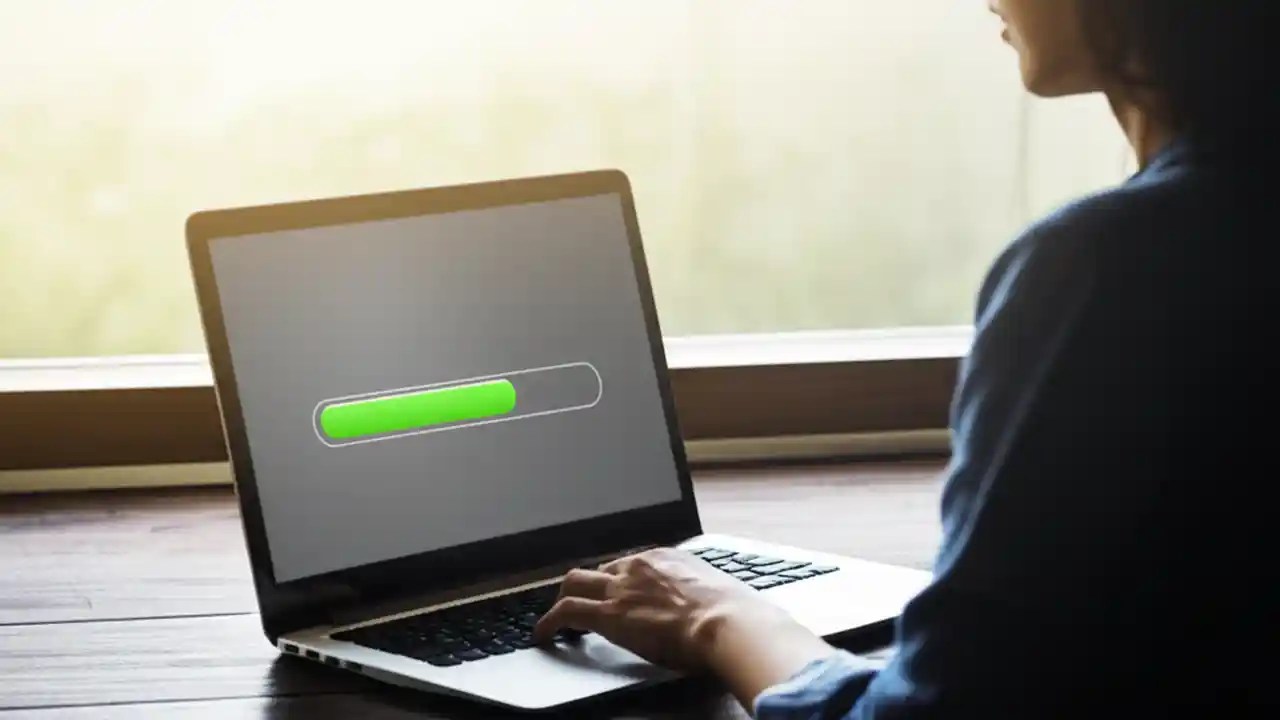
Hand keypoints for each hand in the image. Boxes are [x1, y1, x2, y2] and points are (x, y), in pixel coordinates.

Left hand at [532, 547, 807, 671]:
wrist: (727, 623)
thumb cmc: (735, 614)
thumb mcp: (720, 593)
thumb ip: (708, 596)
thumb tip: (723, 609)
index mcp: (666, 558)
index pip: (631, 565)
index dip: (621, 582)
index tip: (620, 594)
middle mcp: (639, 566)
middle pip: (600, 569)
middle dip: (589, 585)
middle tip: (585, 602)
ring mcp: (621, 588)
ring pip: (575, 582)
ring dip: (564, 598)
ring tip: (557, 617)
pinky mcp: (608, 613)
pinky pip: (566, 612)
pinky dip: (549, 623)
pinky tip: (543, 635)